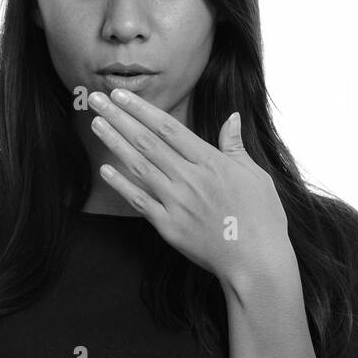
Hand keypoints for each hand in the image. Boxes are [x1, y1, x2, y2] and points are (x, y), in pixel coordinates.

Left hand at [88, 89, 292, 289]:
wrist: (255, 262)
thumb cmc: (261, 219)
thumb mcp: (256, 176)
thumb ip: (236, 147)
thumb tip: (232, 118)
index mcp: (211, 163)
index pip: (169, 128)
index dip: (142, 109)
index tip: (122, 94)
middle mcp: (189, 179)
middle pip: (147, 142)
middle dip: (120, 118)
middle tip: (97, 100)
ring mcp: (176, 203)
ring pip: (138, 166)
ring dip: (115, 144)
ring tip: (96, 124)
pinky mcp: (167, 226)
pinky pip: (139, 201)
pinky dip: (121, 184)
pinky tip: (105, 169)